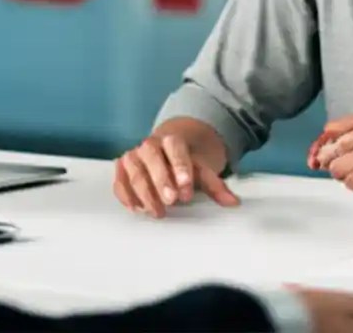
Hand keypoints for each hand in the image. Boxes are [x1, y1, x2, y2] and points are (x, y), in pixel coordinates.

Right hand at [113, 134, 239, 217]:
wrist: (167, 152)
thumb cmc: (184, 166)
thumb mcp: (202, 171)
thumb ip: (216, 186)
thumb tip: (233, 202)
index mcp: (172, 140)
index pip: (175, 149)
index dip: (180, 168)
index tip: (186, 190)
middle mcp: (150, 144)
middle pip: (151, 157)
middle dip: (160, 180)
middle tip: (171, 201)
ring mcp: (133, 155)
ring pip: (133, 170)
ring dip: (144, 192)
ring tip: (157, 212)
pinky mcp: (121, 169)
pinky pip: (119, 181)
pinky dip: (126, 195)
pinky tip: (137, 209)